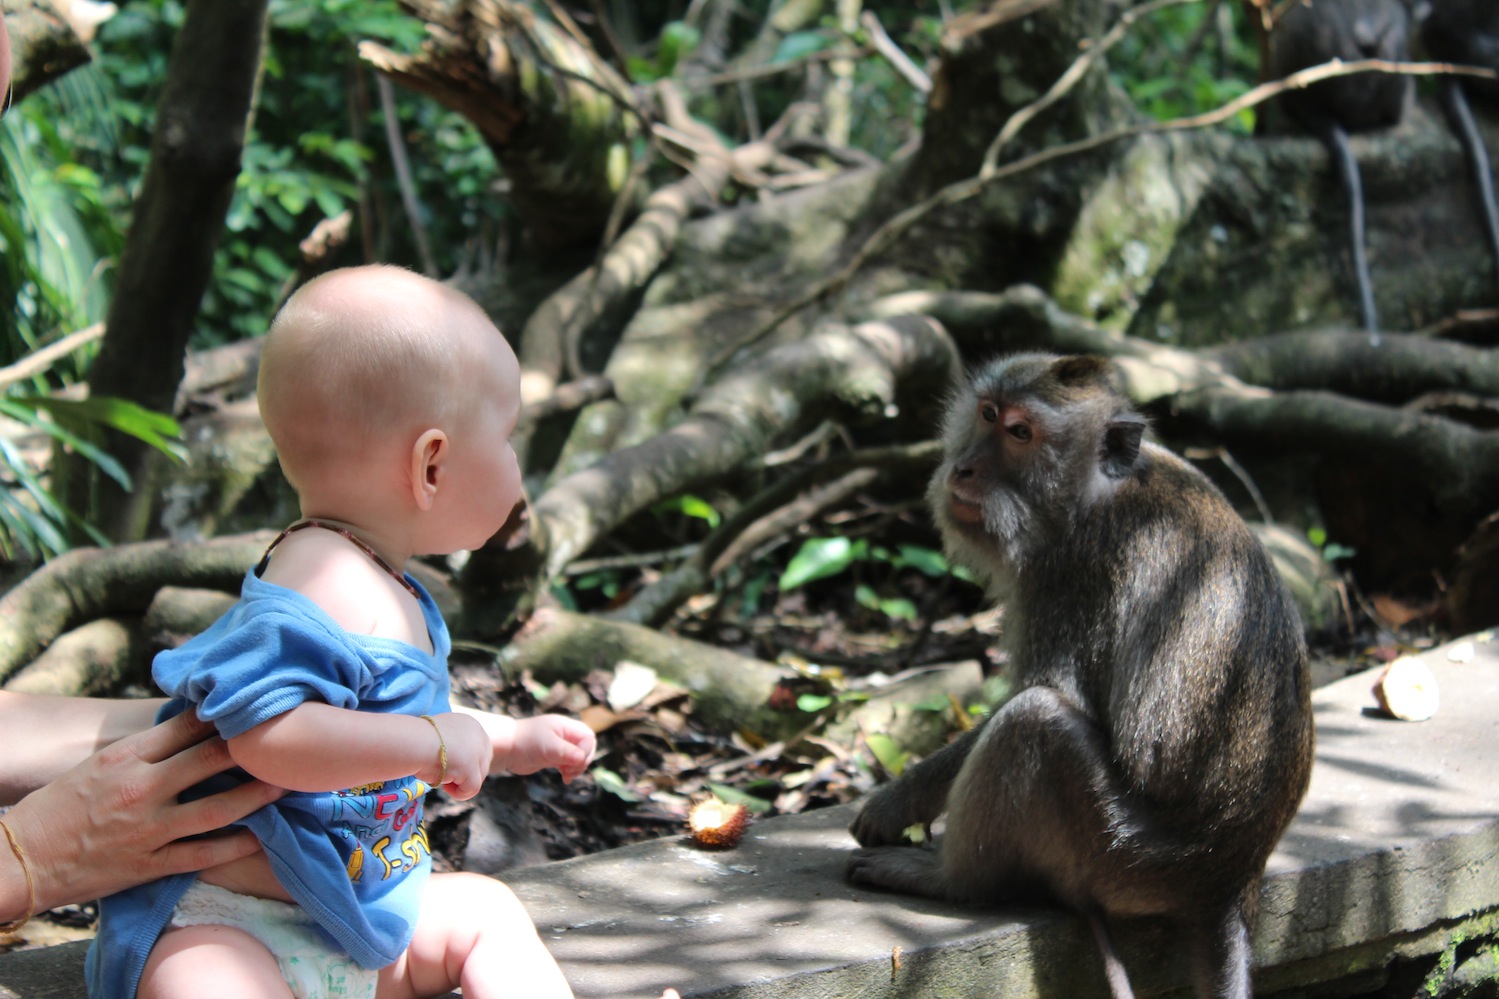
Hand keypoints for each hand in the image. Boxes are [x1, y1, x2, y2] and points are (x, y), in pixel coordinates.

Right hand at [0, 711, 282, 916]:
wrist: (22, 858)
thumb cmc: (60, 806)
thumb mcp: (99, 764)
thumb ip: (145, 750)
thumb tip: (193, 726)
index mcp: (125, 757)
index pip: (186, 727)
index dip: (225, 716)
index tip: (257, 706)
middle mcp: (140, 789)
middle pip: (209, 760)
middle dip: (252, 751)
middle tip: (287, 742)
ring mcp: (146, 829)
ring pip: (215, 809)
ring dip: (255, 797)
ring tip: (285, 786)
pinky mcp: (148, 864)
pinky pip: (202, 855)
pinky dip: (235, 847)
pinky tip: (261, 837)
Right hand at [424, 713, 492, 800]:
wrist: (410, 742)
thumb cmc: (417, 740)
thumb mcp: (441, 737)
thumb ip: (455, 745)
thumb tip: (459, 763)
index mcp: (471, 725)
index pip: (479, 750)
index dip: (465, 763)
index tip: (447, 766)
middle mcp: (479, 735)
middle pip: (482, 765)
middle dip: (464, 774)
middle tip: (444, 774)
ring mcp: (477, 752)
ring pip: (477, 778)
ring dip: (459, 782)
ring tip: (441, 776)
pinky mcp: (471, 768)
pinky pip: (471, 789)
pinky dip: (458, 793)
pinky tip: (444, 785)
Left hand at [502, 715, 595, 783]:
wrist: (506, 748)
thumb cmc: (525, 742)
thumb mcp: (548, 746)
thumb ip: (567, 752)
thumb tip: (582, 759)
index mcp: (566, 726)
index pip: (588, 737)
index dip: (586, 751)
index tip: (574, 762)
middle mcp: (564, 735)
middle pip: (586, 747)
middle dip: (582, 761)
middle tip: (569, 771)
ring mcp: (559, 746)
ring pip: (579, 757)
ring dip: (576, 768)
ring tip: (566, 776)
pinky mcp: (553, 757)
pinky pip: (569, 764)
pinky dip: (570, 771)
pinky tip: (564, 778)